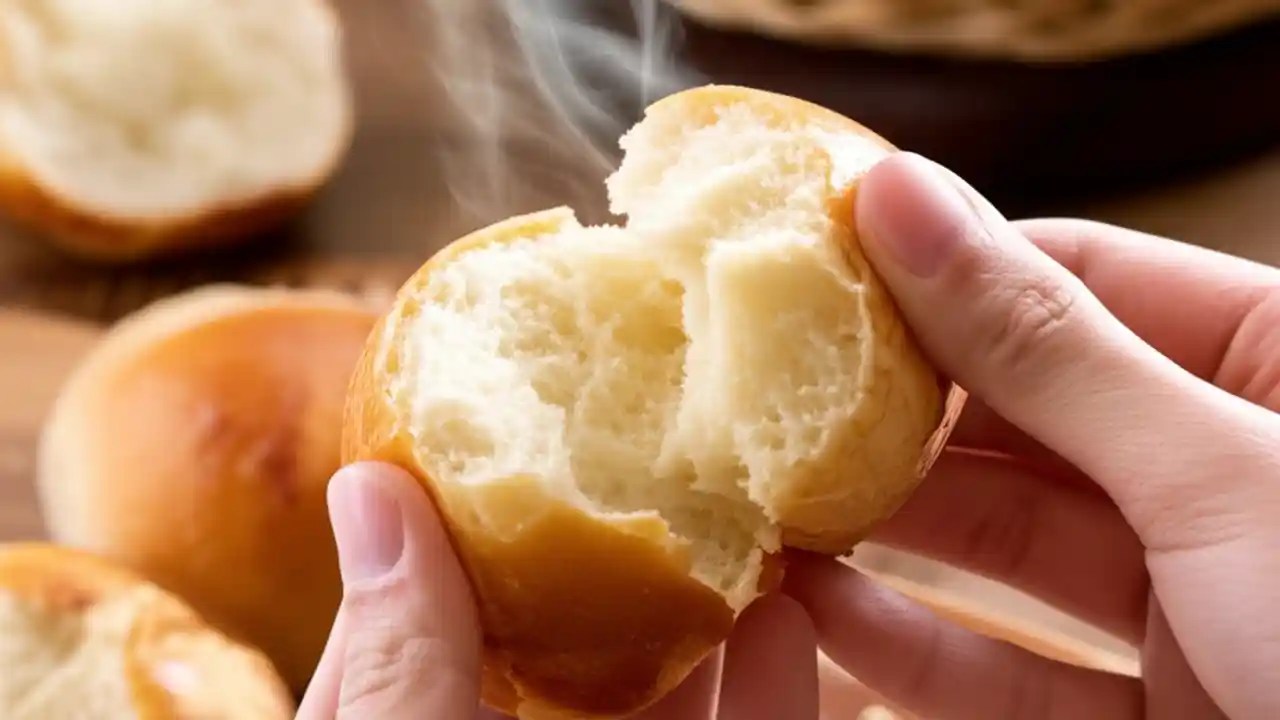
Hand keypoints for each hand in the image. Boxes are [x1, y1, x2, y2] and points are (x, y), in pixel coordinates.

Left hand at [295, 462, 823, 718]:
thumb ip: (390, 659)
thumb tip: (369, 484)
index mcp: (414, 714)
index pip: (433, 594)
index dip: (475, 499)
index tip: (526, 404)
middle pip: (571, 626)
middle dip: (621, 534)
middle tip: (666, 428)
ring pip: (671, 686)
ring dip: (715, 599)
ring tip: (752, 496)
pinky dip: (777, 693)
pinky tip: (797, 618)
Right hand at [786, 153, 1279, 719]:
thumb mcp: (1219, 473)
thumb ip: (1049, 344)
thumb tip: (906, 200)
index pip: (1080, 278)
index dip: (945, 270)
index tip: (816, 268)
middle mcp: (1233, 475)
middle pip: (1028, 411)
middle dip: (901, 409)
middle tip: (771, 394)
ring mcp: (1192, 598)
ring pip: (1008, 539)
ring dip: (891, 525)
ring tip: (777, 497)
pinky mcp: (1153, 708)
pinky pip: (1011, 665)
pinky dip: (915, 640)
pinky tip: (823, 604)